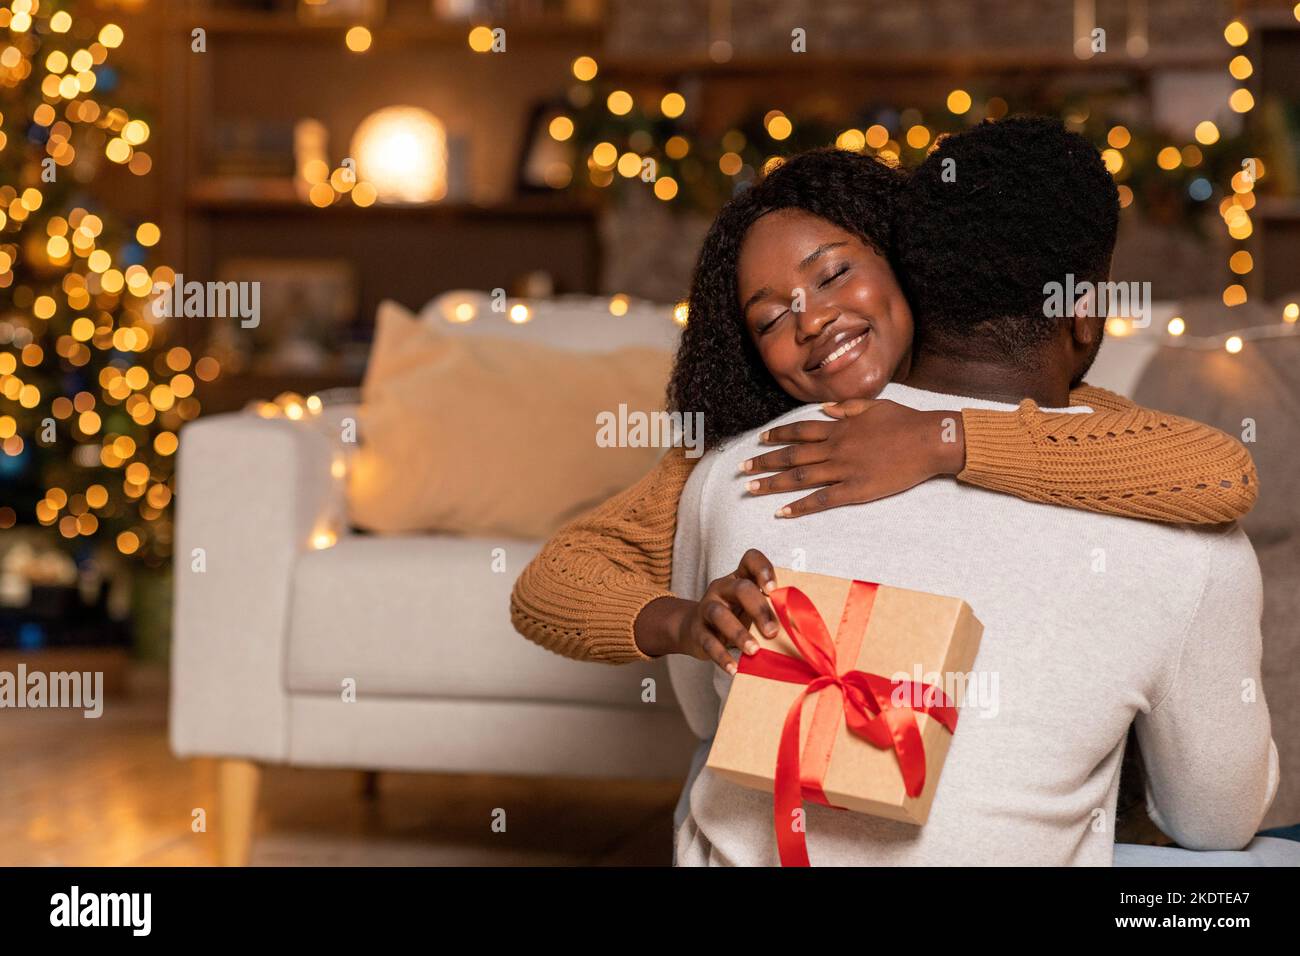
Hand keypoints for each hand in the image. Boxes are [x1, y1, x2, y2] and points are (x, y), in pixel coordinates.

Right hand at [634, 550, 780, 672]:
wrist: (693, 629)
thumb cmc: (733, 616)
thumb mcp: (749, 606)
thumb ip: (769, 610)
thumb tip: (800, 629)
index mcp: (739, 578)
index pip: (751, 559)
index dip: (763, 570)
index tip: (773, 589)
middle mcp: (722, 588)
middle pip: (741, 588)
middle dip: (760, 609)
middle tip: (773, 632)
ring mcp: (707, 608)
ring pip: (720, 615)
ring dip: (739, 634)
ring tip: (754, 651)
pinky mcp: (697, 631)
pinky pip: (709, 642)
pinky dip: (722, 656)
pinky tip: (734, 668)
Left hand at [738, 399, 966, 517]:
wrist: (929, 440)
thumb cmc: (905, 421)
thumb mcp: (873, 405)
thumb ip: (846, 407)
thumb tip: (825, 408)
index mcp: (839, 427)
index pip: (799, 431)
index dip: (777, 435)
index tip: (759, 440)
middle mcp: (835, 447)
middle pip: (791, 455)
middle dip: (764, 462)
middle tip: (742, 470)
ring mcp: (844, 469)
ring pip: (800, 477)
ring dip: (773, 483)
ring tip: (751, 489)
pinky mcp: (856, 490)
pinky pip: (822, 500)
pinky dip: (800, 506)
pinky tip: (781, 512)